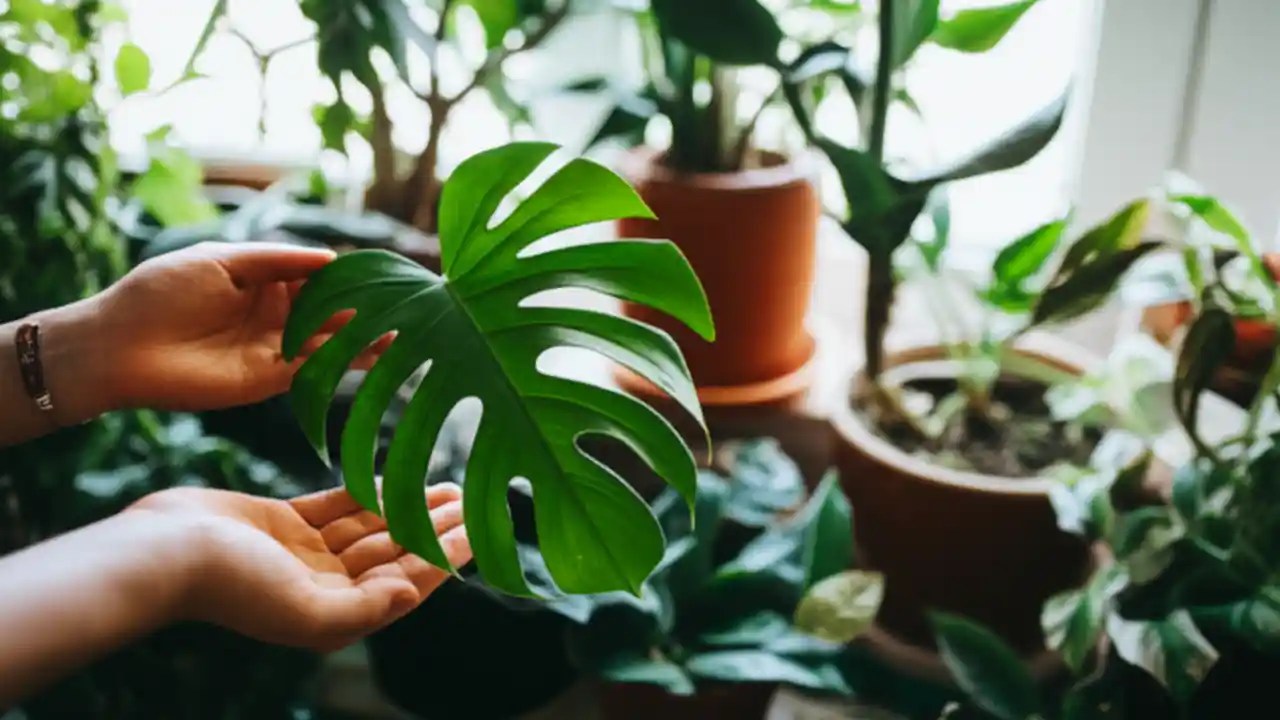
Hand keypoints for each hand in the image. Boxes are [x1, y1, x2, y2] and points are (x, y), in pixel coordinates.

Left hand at [92, 241, 381, 411]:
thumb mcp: (221, 261)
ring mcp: (274, 348)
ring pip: (329, 341)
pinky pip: (313, 368)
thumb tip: (331, 258)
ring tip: (401, 333)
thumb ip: (277, 260)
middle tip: (408, 306)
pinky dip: (341, 362)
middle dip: (368, 308)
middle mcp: (275, 315)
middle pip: (332, 311)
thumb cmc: (160, 292)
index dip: (352, 275)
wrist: (119, 346)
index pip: (319, 276)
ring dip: (364, 338)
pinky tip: (372, 353)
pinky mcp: (268, 380)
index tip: (388, 273)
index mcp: (263, 281)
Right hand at [130, 483, 469, 650]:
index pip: (404, 582)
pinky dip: (366, 494)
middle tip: (470, 499)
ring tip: (445, 485)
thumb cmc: (233, 587)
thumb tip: (410, 593)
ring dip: (407, 508)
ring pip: (370, 527)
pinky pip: (337, 506)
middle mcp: (324, 585)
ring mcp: (304, 553)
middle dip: (433, 529)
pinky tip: (395, 479)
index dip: (442, 558)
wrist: (164, 552)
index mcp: (334, 613)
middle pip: (393, 553)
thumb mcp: (304, 611)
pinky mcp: (284, 522)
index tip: (477, 530)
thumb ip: (363, 610)